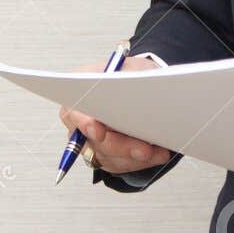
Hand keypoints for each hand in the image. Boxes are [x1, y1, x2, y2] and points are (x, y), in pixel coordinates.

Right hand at [57, 53, 172, 174]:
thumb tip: (137, 91)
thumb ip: (131, 79)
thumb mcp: (134, 68)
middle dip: (122, 146)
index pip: (75, 111)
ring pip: (109, 157)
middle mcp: (79, 120)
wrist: (140, 85)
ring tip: (158, 152)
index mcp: (79, 92)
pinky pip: (120, 165)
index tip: (98, 131)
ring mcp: (91, 140)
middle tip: (144, 149)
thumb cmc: (132, 75)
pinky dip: (140, 162)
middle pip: (94, 140)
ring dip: (135, 157)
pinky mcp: (105, 155)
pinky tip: (157, 155)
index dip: (85, 123)